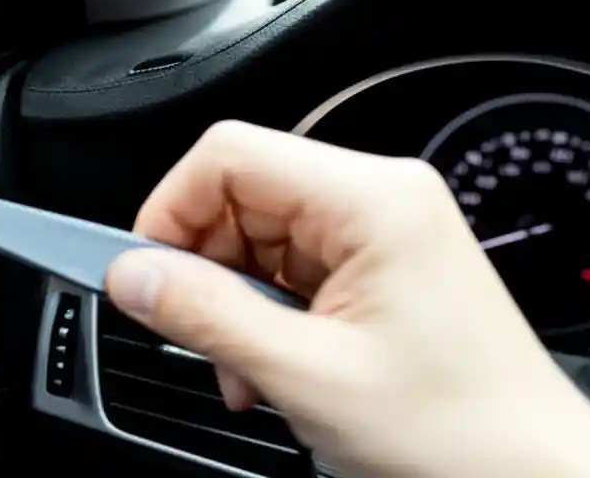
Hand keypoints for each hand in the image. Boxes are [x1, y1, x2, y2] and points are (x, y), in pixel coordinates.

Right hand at [105, 121, 589, 477]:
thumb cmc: (460, 433)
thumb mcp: (306, 375)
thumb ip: (205, 316)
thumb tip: (130, 274)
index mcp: (371, 200)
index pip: (229, 155)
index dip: (170, 209)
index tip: (144, 272)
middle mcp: (378, 200)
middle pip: (239, 195)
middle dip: (202, 268)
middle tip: (195, 336)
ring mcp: (379, 233)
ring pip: (255, 236)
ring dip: (230, 302)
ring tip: (243, 369)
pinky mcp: (376, 267)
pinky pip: (287, 268)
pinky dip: (261, 315)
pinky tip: (268, 365)